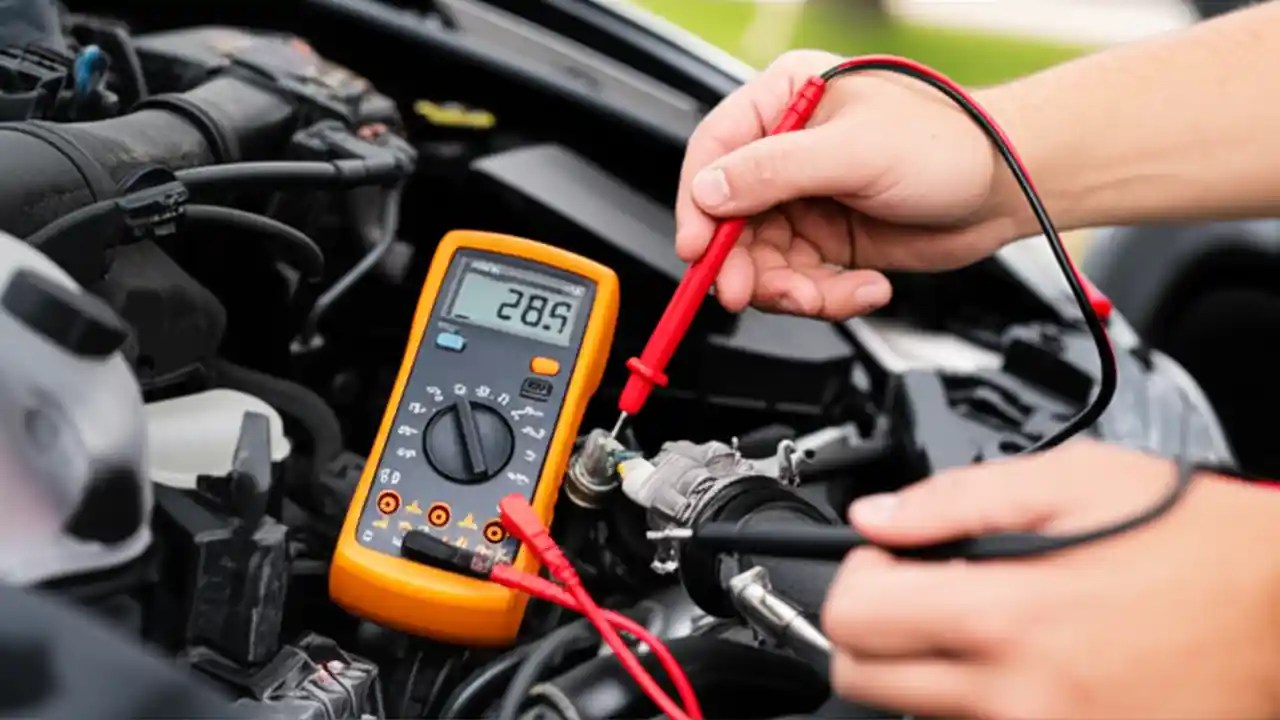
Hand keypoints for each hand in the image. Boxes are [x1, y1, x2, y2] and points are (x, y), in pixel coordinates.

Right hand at [676, 50, 1024, 320]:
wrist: (1008, 188)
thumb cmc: (949, 143)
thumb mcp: (853, 152)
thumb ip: (773, 171)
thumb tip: (709, 192)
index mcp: (786, 101)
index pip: (715, 152)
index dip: (698, 203)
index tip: (698, 248)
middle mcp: (788, 151)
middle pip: (731, 219)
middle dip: (742, 263)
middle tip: (750, 294)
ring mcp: (806, 199)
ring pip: (763, 260)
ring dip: (790, 289)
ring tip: (825, 295)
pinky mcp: (829, 240)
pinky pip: (801, 280)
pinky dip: (827, 295)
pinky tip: (863, 287)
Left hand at [821, 442, 1279, 718]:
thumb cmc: (1198, 544)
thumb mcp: (1075, 482)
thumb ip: (956, 498)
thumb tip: (877, 518)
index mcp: (1010, 615)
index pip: (852, 621)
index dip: (855, 579)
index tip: (886, 562)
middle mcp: (1019, 697)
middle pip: (864, 681)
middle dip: (873, 628)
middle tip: (920, 592)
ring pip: (921, 710)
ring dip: (933, 664)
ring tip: (1000, 620)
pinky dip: (986, 698)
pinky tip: (1031, 659)